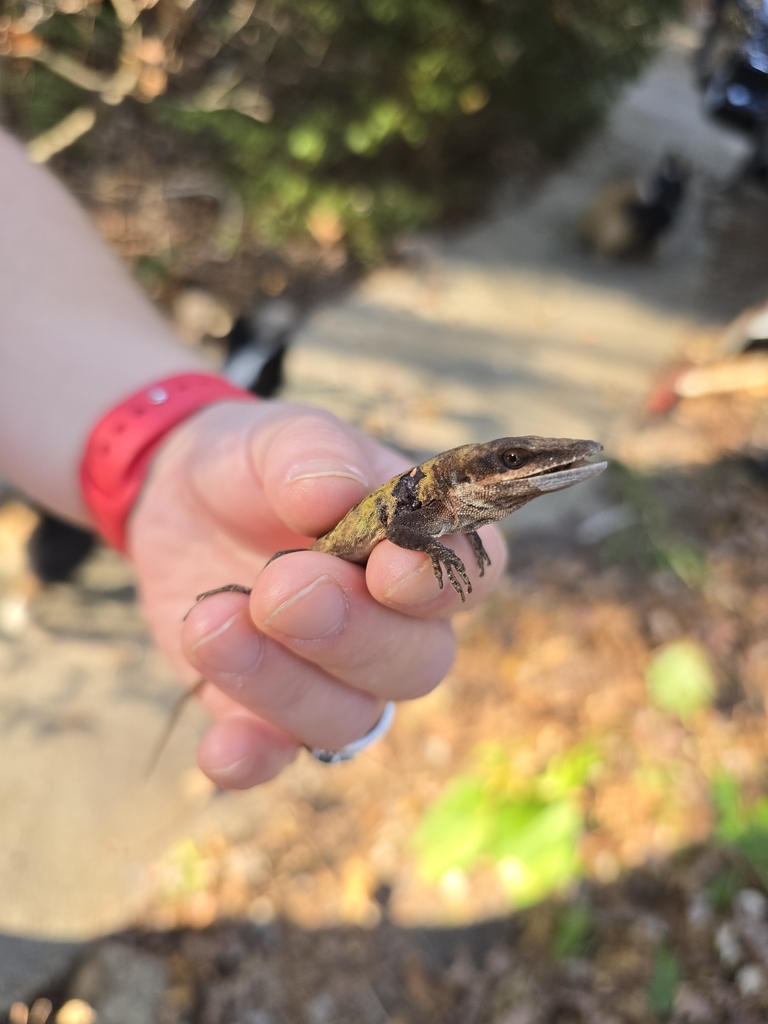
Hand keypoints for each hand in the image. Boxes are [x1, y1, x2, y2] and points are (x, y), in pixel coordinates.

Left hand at [128, 400, 506, 787]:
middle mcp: (393, 625)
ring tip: (210, 623)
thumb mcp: (278, 436)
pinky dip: (252, 760)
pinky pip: (275, 756)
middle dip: (349, 634)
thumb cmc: (257, 463)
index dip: (439, 585)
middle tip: (279, 588)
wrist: (181, 495)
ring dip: (282, 683)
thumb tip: (332, 495)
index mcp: (422, 547)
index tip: (386, 568)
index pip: (472, 577)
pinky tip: (221, 748)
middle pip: (415, 664)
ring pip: (347, 718)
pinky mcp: (266, 711)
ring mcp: (332, 677)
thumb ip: (312, 454)